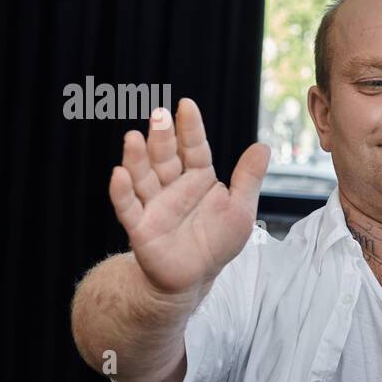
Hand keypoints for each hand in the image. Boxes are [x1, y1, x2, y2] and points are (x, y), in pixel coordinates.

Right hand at [109, 98, 269, 294]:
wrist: (195, 276)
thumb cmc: (217, 242)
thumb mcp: (240, 209)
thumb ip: (248, 178)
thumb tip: (263, 146)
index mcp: (198, 178)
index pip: (194, 148)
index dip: (190, 128)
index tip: (186, 105)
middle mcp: (173, 186)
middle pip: (165, 157)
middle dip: (162, 137)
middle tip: (159, 115)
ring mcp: (154, 204)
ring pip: (143, 176)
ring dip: (136, 157)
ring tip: (133, 137)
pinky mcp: (140, 226)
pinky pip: (128, 207)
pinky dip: (121, 191)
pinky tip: (119, 174)